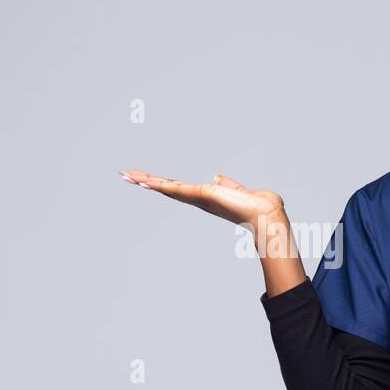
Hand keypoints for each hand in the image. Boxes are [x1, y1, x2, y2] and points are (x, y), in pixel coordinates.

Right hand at [119, 169, 284, 227]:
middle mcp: (197, 198)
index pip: (176, 188)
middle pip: (166, 188)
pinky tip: (144, 180)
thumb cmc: (256, 205)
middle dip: (145, 181)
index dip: (160, 183)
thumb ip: (227, 184)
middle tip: (125, 175)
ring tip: (126, 175)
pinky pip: (175, 188)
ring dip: (145, 181)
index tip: (144, 178)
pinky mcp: (201, 194)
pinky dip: (159, 184)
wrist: (265, 213)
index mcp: (203, 196)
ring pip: (166, 187)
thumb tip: (218, 177)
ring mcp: (197, 197)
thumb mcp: (237, 189)